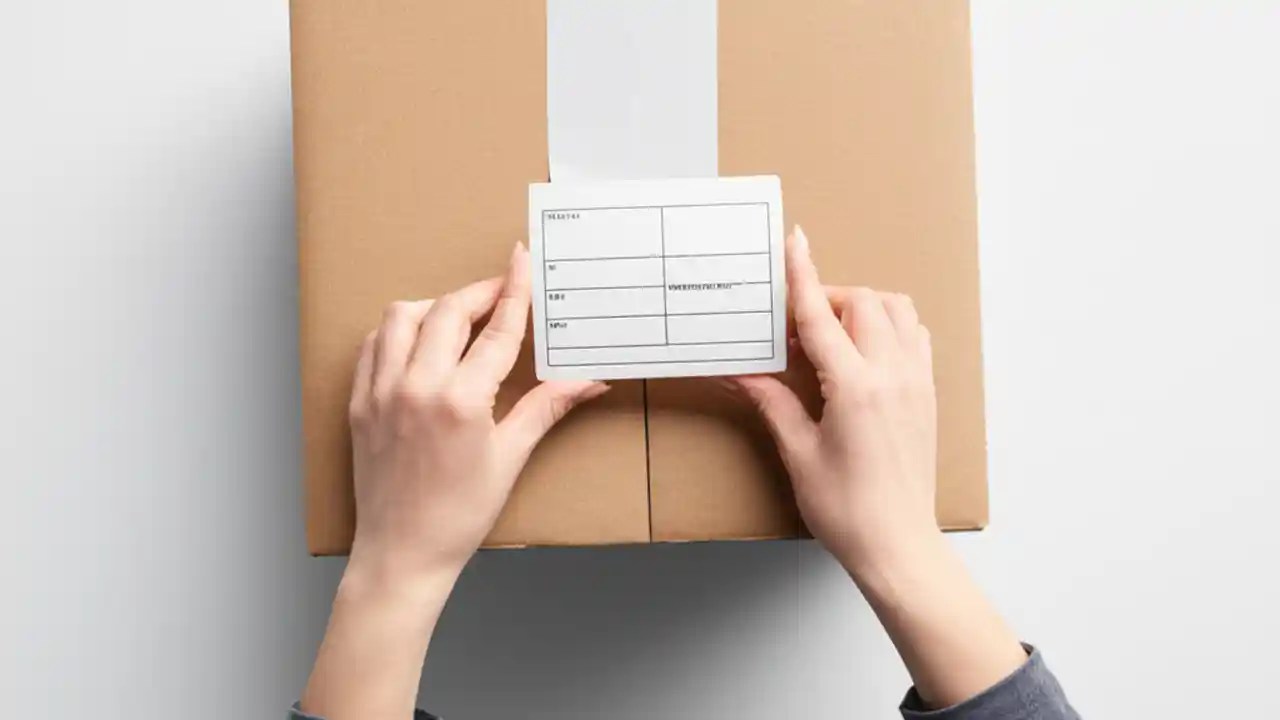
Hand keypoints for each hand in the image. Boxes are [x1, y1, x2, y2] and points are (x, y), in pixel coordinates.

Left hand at [346, 243, 608, 582]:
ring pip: (402, 317)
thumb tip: (589, 381)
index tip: (520, 259)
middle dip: (478, 292)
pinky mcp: (358, 404)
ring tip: (457, 316)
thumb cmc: (459, 515)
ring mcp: (381, 393)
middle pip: (449, 311)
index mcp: (461, 401)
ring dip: (433, 306)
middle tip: (499, 290)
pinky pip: (372, 346)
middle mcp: (417, 387)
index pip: (495, 329)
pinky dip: (395, 332)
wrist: (402, 554)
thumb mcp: (510, 458)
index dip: (512, 289)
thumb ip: (546, 408)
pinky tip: (415, 341)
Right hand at [728, 226, 1026, 708]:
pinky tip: (864, 352)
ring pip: (897, 311)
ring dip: (864, 307)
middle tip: (797, 326)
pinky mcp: (928, 395)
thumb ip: (773, 401)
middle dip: (828, 299)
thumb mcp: (798, 453)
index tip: (795, 241)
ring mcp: (917, 383)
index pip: (823, 316)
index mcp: (856, 388)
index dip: (803, 275)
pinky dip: (890, 327)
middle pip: (863, 303)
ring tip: (833, 335)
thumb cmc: (846, 509)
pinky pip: (915, 336)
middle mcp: (893, 376)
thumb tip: (742, 371)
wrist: (898, 544)